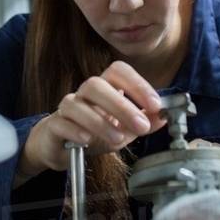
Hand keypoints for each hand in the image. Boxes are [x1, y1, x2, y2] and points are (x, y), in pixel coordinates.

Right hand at [19, 61, 164, 177]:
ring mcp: (67, 108)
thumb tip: (165, 116)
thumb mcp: (125, 129)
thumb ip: (145, 121)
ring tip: (118, 139)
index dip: (137, 84)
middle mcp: (84, 93)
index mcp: (105, 87)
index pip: (119, 71)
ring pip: (77, 104)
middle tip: (141, 126)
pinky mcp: (53, 126)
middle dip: (122, 106)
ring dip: (100, 121)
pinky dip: (75, 130)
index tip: (155, 105)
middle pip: (97, 85)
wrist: (62, 148)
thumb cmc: (96, 133)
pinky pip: (61, 122)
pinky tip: (87, 140)